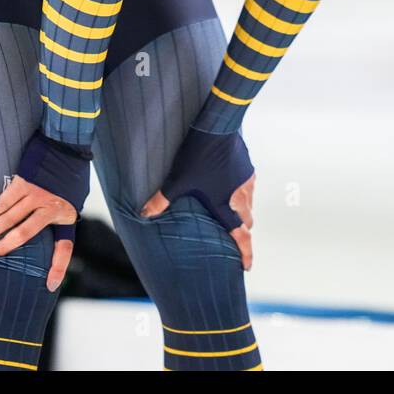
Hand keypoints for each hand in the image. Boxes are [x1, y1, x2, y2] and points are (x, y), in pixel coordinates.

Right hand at [0, 129, 92, 291]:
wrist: (68, 145)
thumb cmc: (72, 173)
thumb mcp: (74, 199)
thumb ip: (60, 215)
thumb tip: (46, 227)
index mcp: (66, 215)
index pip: (64, 247)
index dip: (58, 268)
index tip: (49, 286)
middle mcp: (50, 208)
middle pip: (23, 234)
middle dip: (4, 246)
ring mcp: (36, 195)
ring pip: (9, 218)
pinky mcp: (24, 182)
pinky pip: (4, 201)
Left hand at [141, 126, 255, 269]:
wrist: (218, 127)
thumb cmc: (199, 156)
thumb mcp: (177, 180)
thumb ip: (161, 200)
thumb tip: (144, 214)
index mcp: (225, 205)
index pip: (240, 236)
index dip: (245, 253)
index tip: (246, 266)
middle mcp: (240, 197)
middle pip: (247, 222)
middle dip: (240, 229)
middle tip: (229, 232)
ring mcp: (247, 182)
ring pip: (249, 204)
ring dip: (240, 209)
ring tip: (225, 206)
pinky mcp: (248, 167)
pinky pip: (248, 186)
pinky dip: (240, 191)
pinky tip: (227, 183)